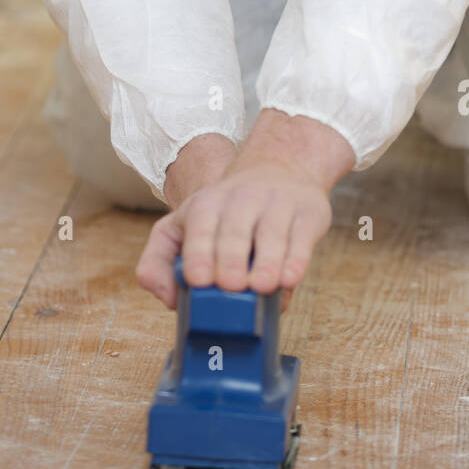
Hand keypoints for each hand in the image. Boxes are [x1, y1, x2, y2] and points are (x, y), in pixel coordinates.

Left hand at [136, 109, 354, 308]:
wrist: (280, 168)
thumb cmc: (225, 215)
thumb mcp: (183, 226)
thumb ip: (160, 263)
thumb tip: (170, 300)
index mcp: (206, 204)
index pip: (199, 227)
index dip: (198, 253)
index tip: (198, 279)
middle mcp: (241, 199)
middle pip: (234, 231)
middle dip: (230, 259)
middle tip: (230, 286)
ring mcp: (277, 204)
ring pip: (270, 234)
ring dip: (266, 262)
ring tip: (261, 287)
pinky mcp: (308, 212)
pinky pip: (301, 238)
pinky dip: (295, 260)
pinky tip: (289, 279)